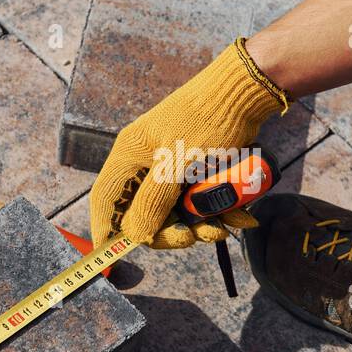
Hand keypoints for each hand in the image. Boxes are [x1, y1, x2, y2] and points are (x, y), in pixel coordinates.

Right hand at [89, 39, 288, 248]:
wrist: (245, 95)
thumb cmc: (206, 122)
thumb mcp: (177, 164)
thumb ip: (154, 201)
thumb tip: (136, 235)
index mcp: (130, 157)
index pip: (106, 199)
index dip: (106, 230)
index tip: (115, 255)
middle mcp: (146, 164)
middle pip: (146, 214)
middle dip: (173, 231)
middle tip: (197, 236)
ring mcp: (171, 169)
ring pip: (178, 213)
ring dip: (202, 225)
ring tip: (226, 224)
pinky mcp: (195, 172)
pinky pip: (200, 203)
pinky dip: (219, 212)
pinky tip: (241, 216)